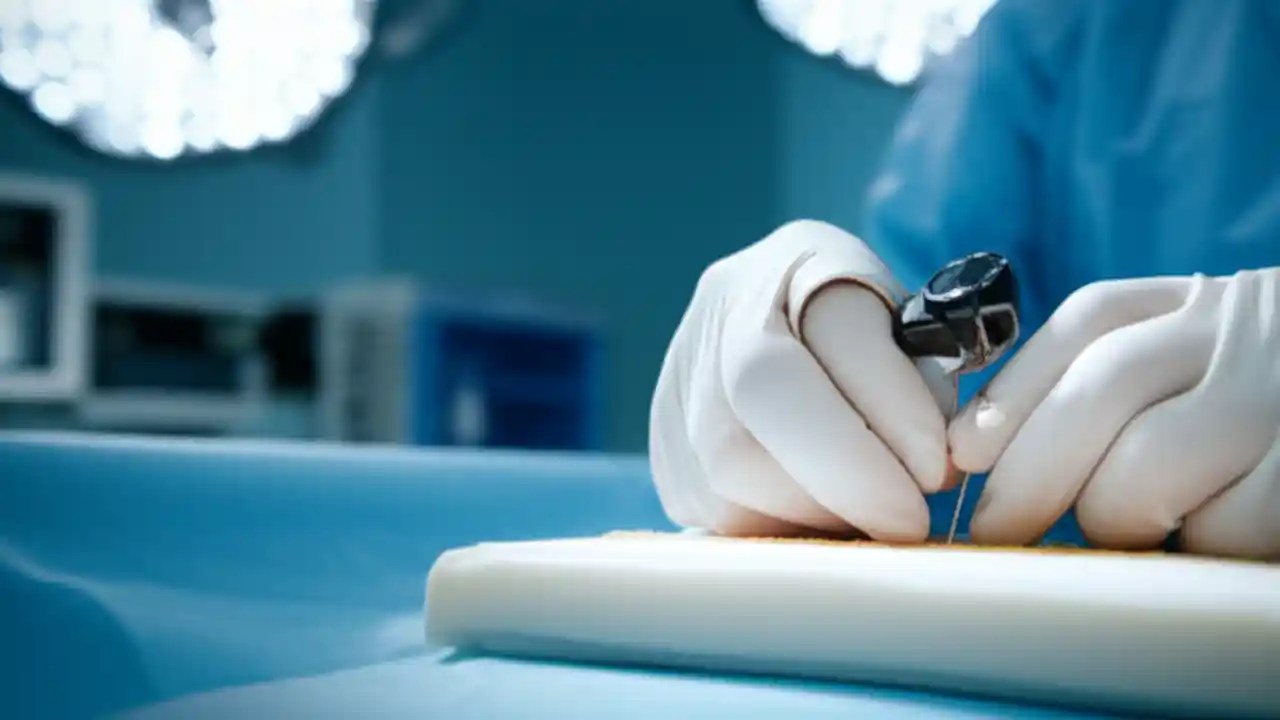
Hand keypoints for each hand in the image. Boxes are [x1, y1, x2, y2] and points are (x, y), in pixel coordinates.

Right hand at [649, 220, 955, 541]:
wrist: (796, 343)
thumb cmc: (886, 347)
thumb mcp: (924, 344)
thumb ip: (927, 387)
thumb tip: (928, 467)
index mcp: (799, 259)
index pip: (834, 325)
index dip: (886, 404)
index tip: (934, 471)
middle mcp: (722, 306)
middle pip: (758, 390)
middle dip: (843, 473)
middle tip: (905, 520)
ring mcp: (679, 374)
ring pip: (730, 463)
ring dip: (814, 507)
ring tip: (865, 512)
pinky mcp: (663, 449)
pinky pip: (713, 508)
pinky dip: (779, 525)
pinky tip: (819, 514)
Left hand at [950, 270, 1279, 558]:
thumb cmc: (1268, 411)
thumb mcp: (1209, 364)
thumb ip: (1120, 383)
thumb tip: (987, 448)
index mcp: (1206, 303)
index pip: (1090, 322)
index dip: (1014, 388)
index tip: (962, 450)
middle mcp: (1242, 333)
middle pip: (1099, 388)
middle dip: (1029, 470)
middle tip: (996, 526)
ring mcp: (1276, 398)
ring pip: (1143, 467)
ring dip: (1111, 515)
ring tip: (1127, 535)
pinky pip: (1221, 527)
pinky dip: (1194, 547)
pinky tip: (1201, 544)